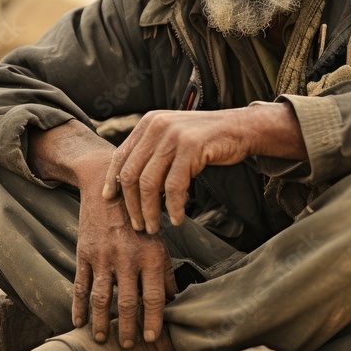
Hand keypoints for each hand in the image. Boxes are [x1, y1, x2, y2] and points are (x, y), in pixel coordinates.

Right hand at [73, 187, 175, 347]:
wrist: (108, 187)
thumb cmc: (138, 215)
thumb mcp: (158, 239)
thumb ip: (164, 270)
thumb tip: (173, 298)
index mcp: (150, 255)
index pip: (153, 297)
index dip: (152, 321)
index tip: (151, 337)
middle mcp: (127, 258)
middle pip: (127, 303)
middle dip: (127, 328)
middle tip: (128, 345)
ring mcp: (103, 257)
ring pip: (101, 299)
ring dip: (102, 323)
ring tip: (103, 338)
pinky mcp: (85, 254)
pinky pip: (80, 286)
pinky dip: (78, 307)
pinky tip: (79, 321)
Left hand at [101, 109, 256, 234]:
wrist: (241, 128)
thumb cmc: (206, 140)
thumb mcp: (172, 138)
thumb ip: (152, 152)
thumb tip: (128, 183)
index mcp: (148, 123)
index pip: (120, 155)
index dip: (112, 180)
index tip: (110, 200)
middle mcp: (157, 126)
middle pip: (131, 173)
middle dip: (132, 204)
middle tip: (138, 224)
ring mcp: (174, 136)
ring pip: (149, 183)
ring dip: (150, 211)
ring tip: (154, 227)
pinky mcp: (192, 147)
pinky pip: (174, 186)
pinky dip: (174, 207)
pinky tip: (178, 218)